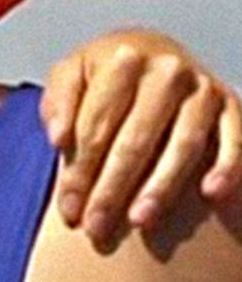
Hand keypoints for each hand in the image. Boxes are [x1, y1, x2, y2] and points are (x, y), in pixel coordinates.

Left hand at [40, 30, 241, 240]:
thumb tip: (58, 140)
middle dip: (113, 188)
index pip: (97, 124)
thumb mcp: (71, 75)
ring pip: (183, 144)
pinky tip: (210, 193)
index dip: (79, 170)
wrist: (155, 55)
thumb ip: (58, 104)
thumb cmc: (104, 77)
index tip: (68, 210)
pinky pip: (235, 140)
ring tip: (138, 220)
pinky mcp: (232, 106)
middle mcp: (168, 71)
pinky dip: (227, 166)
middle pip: (136, 139)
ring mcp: (203, 89)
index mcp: (123, 59)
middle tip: (96, 226)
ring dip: (161, 186)